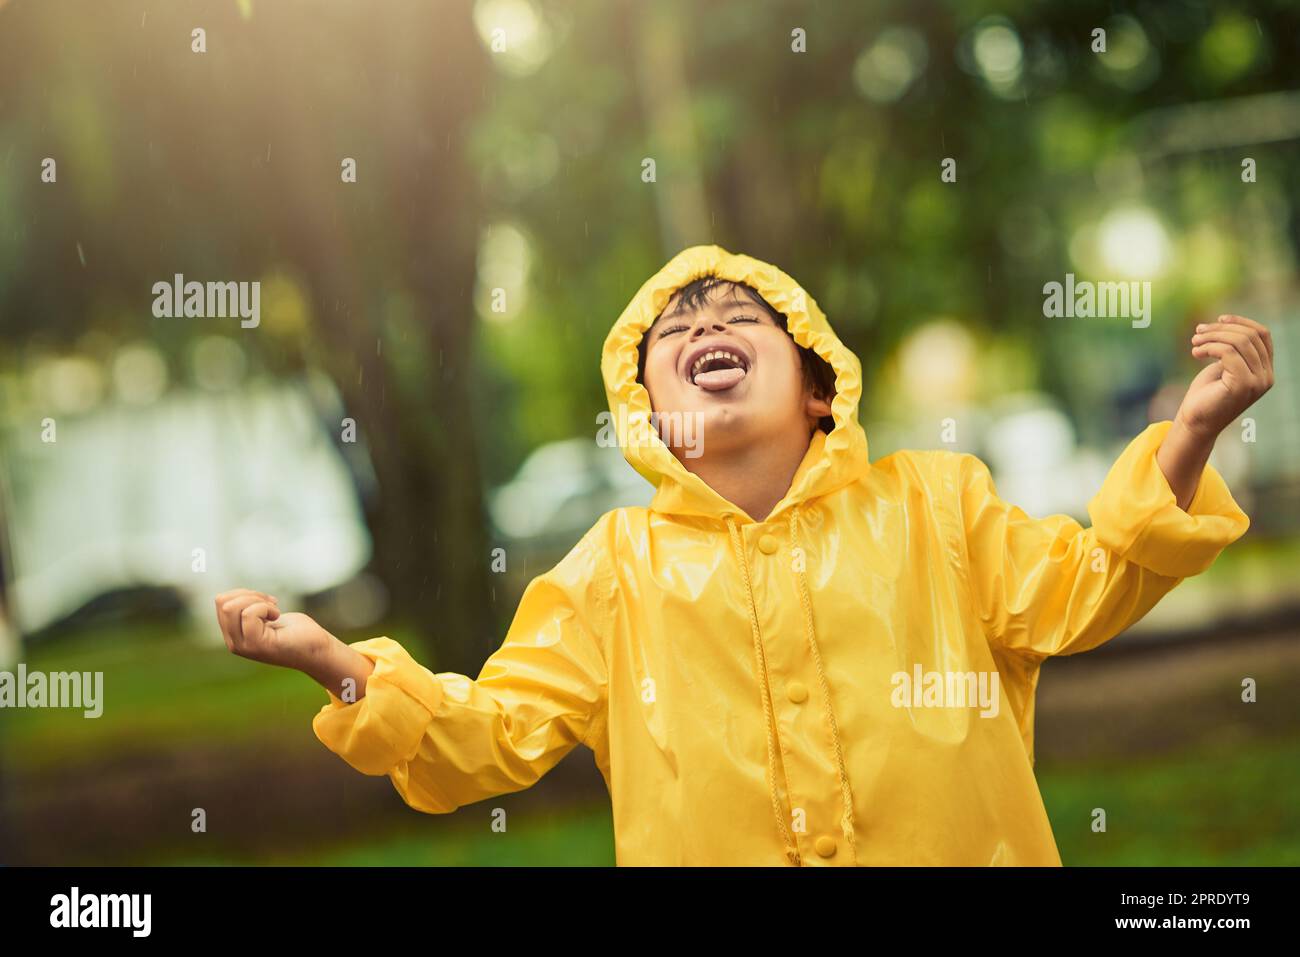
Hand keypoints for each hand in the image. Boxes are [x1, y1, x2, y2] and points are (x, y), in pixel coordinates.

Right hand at [214, 589, 332, 671]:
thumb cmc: (297, 631)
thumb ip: (245, 611)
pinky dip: (266, 607)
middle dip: (249, 594)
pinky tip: (277, 617)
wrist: (318, 650)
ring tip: (274, 611)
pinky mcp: (256, 645)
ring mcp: (243, 646)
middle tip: (270, 604)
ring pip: (231, 606)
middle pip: (223, 602)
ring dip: (257, 600)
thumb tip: (223, 597)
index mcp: (234, 635)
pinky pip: (249, 613)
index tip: (265, 601)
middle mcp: (234, 643)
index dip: (245, 593)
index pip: (220, 602)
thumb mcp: (267, 617)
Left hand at [1180, 314, 1274, 438]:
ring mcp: (1257, 382)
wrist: (1195, 422)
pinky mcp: (1243, 385)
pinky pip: (1228, 352)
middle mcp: (1266, 376)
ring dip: (1212, 337)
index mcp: (1265, 370)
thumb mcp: (1223, 366)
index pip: (1262, 335)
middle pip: (1249, 335)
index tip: (1219, 319)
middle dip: (1221, 329)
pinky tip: (1196, 353)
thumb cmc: (1206, 394)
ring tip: (1194, 342)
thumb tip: (1227, 321)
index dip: (1241, 322)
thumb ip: (1233, 349)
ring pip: (1240, 341)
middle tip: (1197, 333)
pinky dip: (1210, 347)